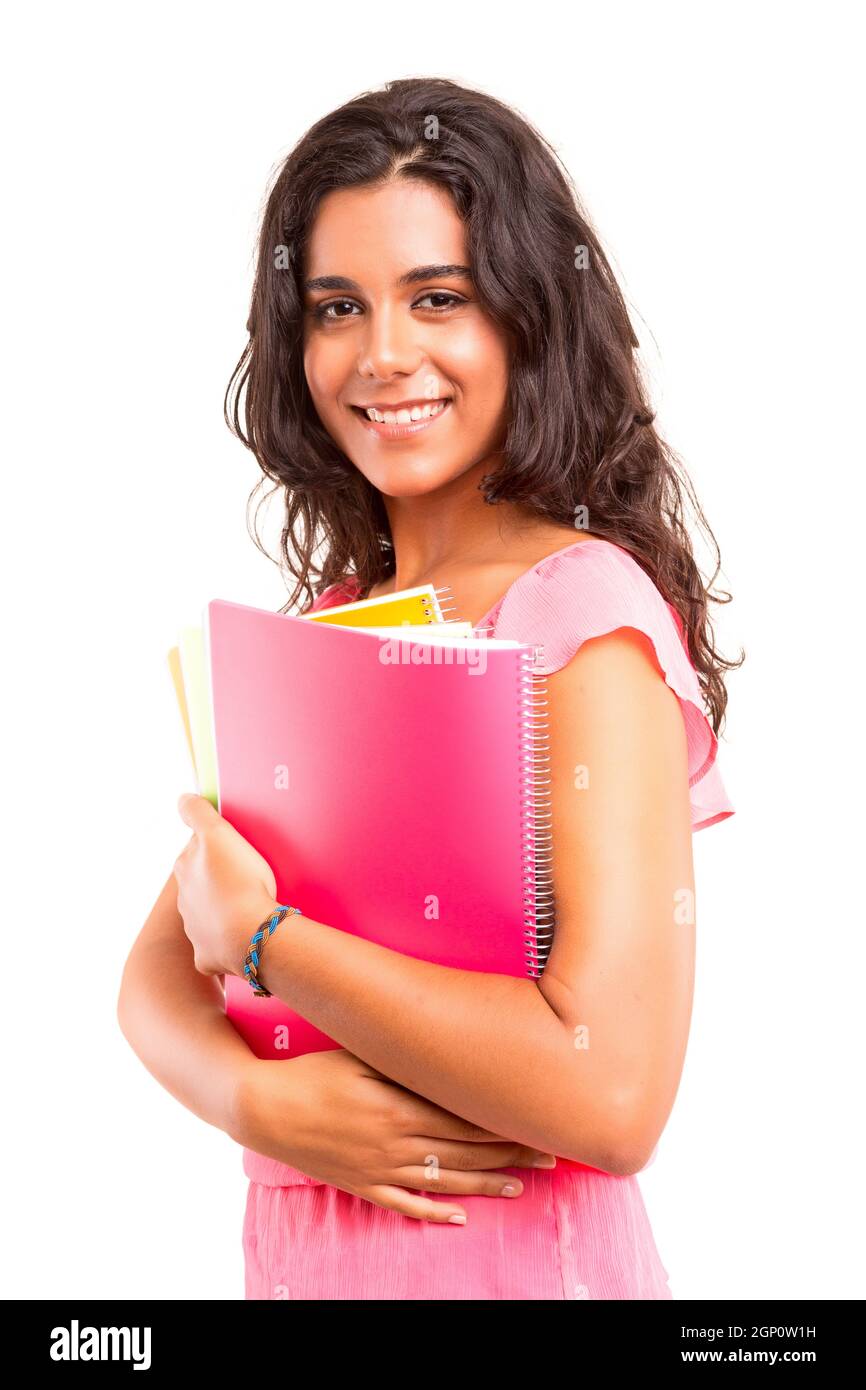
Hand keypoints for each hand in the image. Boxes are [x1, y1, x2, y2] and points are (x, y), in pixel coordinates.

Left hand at [173, 792, 280, 977]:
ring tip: (247, 908)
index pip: (197, 849)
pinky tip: (242, 937)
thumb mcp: (217, 834)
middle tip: (244, 877)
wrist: (249, 934)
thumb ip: (197, 813)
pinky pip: (214, 948)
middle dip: (216, 880)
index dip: (216, 847)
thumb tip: (182, 799)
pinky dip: (224, 943)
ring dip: (221, 911)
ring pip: (207, 915)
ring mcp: (195, 929)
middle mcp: (185, 899)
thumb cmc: (238, 881)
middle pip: (200, 883)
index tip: (234, 849)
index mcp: (186, 868)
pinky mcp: (207, 956)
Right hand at [233, 1048, 557, 1223]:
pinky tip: (460, 1218)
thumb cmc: (312, 1071)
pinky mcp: (363, 1185)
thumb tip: (444, 1053)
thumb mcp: (359, 1055)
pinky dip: (435, 1212)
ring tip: (522, 1186)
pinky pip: (405, 1204)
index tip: (540, 1122)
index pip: (467, 1118)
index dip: (506, 1123)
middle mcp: (397, 1142)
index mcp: (401, 1107)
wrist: (263, 1108)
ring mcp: (380, 1169)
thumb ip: (402, 1057)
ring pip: (445, 1180)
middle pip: (466, 1150)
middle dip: (512, 1153)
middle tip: (551, 1155)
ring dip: (487, 1184)